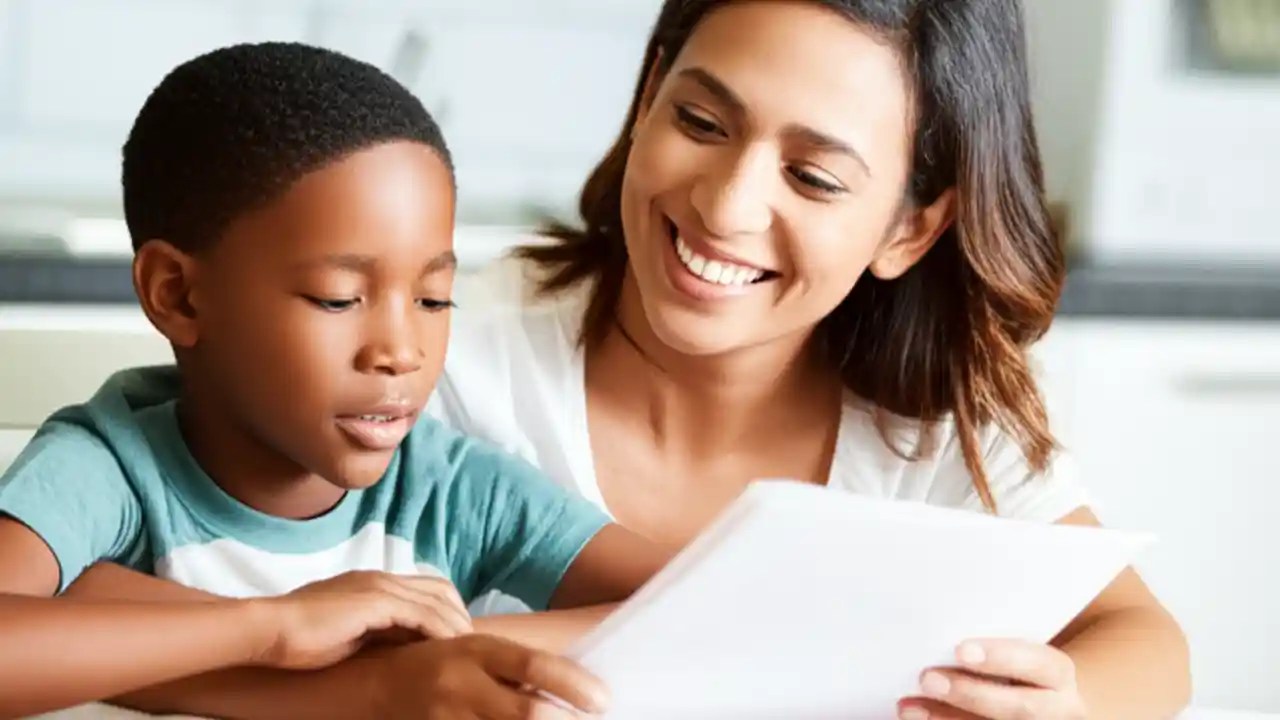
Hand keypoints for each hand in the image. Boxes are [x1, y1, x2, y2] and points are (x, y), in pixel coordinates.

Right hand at [253, 570, 471, 669]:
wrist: (269, 629)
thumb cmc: (297, 639)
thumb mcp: (343, 633)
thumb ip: (370, 632)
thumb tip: (393, 647)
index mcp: (371, 582)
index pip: (425, 588)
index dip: (447, 610)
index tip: (458, 638)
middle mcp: (379, 578)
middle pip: (439, 589)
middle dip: (460, 615)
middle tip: (474, 644)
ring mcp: (378, 586)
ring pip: (436, 601)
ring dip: (457, 625)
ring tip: (471, 650)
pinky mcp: (376, 602)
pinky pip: (422, 615)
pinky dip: (441, 630)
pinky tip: (452, 648)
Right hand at [375, 634, 609, 719]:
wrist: (372, 685)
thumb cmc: (439, 663)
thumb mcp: (475, 651)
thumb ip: (515, 667)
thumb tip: (575, 686)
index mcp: (477, 650)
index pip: (532, 664)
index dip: (572, 684)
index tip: (603, 700)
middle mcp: (462, 683)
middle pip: (524, 712)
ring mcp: (447, 717)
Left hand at [897, 639, 1086, 719]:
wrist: (1045, 705)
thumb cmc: (1018, 669)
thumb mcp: (1019, 652)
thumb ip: (990, 645)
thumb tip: (938, 632)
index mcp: (1058, 674)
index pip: (1037, 663)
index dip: (999, 657)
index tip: (960, 649)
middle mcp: (1058, 709)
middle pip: (1020, 707)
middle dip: (970, 694)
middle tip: (928, 678)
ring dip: (947, 719)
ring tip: (910, 707)